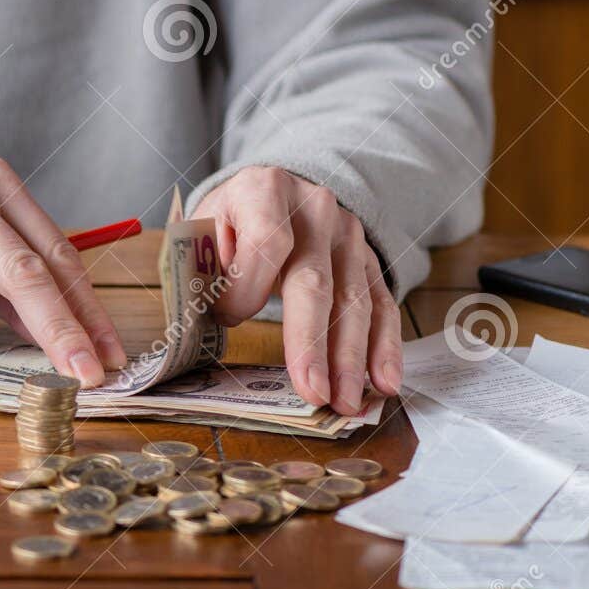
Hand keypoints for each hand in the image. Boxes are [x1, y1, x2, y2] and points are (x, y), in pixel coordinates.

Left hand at [192, 167, 400, 413]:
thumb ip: (205, 265)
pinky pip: (381, 303)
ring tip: (347, 401)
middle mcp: (314, 209)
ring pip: (354, 299)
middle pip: (316, 281)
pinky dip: (384, 345)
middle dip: (315, 343)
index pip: (265, 243)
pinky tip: (382, 380)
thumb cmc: (230, 219)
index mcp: (265, 191)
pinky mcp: (368, 259)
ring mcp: (349, 234)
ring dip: (352, 357)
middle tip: (314, 394)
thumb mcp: (204, 226)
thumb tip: (218, 315)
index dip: (247, 289)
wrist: (274, 188)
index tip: (227, 320)